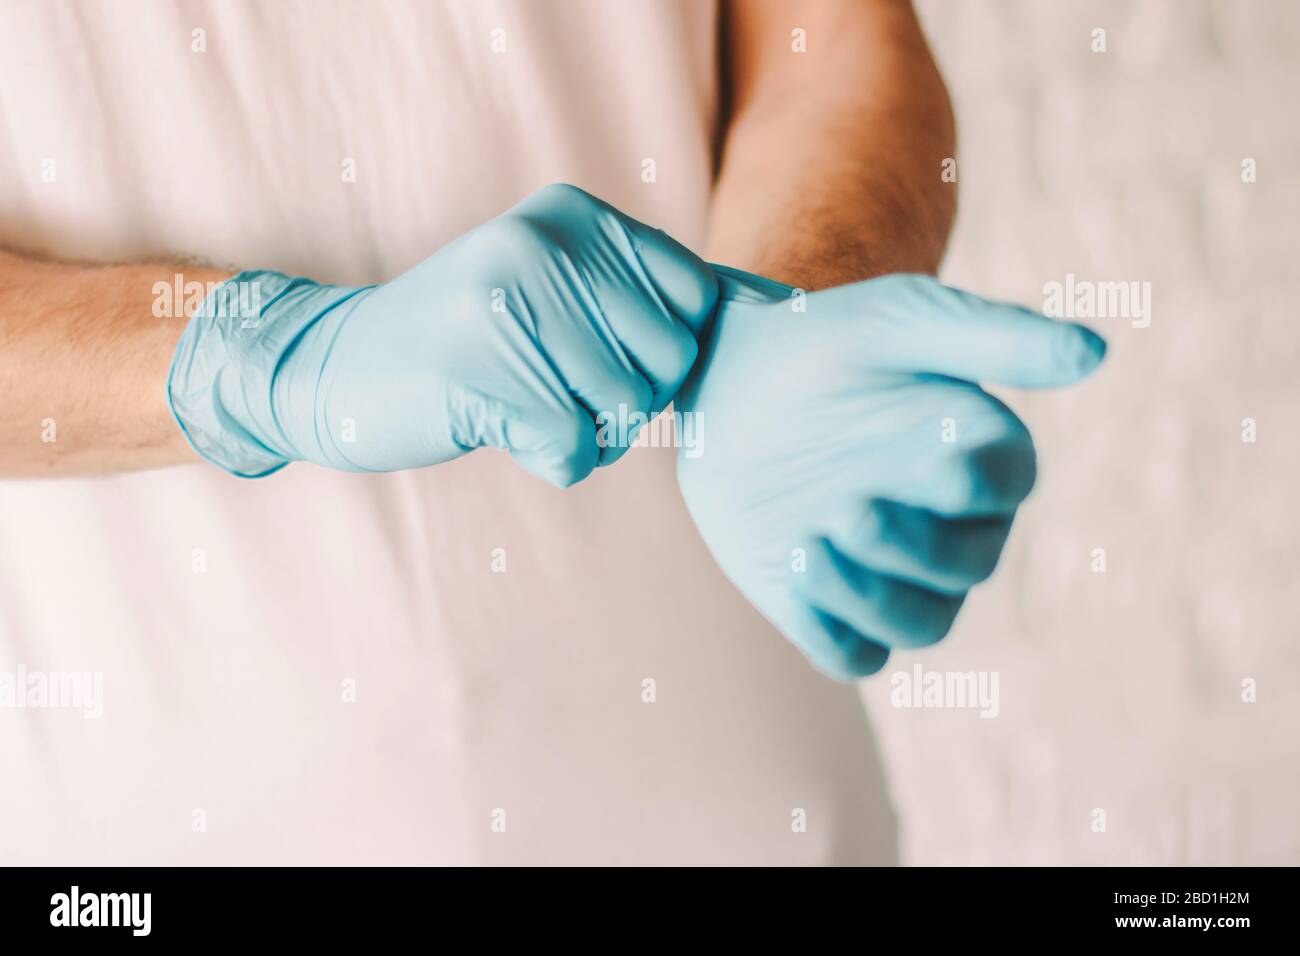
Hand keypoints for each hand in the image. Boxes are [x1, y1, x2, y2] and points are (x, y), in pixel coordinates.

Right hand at [167, 184, 716, 483]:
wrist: (336, 365)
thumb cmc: (472, 339)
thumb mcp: (559, 288)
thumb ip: (649, 296)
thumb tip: (775, 311)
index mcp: (576, 215)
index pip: (695, 300)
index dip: (660, 353)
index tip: (598, 356)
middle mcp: (546, 244)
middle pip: (670, 364)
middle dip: (627, 402)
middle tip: (556, 389)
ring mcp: (509, 303)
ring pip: (628, 413)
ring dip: (590, 435)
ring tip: (526, 404)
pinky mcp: (479, 373)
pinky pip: (576, 452)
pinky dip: (550, 460)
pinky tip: (500, 428)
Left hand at [676, 266, 1106, 679]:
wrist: (723, 384)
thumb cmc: (819, 344)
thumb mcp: (897, 323)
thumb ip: (990, 338)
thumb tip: (1095, 352)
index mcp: (980, 457)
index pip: (1007, 489)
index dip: (977, 489)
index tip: (937, 466)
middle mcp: (951, 526)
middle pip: (964, 568)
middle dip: (910, 546)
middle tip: (846, 505)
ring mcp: (893, 573)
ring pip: (920, 624)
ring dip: (870, 597)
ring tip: (807, 544)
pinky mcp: (832, 607)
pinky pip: (852, 654)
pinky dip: (831, 629)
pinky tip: (792, 574)